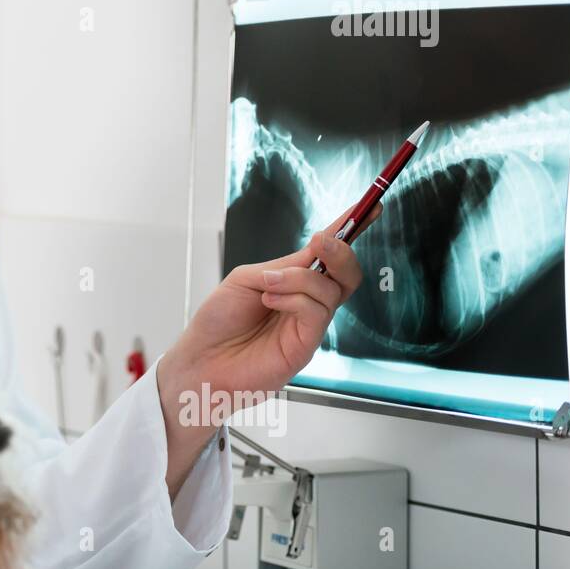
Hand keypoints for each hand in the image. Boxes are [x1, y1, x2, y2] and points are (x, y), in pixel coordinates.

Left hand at [163, 202, 381, 399]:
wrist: (200, 361)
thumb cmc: (217, 323)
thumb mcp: (246, 279)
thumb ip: (281, 265)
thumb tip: (313, 251)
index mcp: (291, 282)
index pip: (327, 255)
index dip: (349, 230)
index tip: (369, 207)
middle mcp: (305, 303)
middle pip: (346, 275)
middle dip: (341, 251)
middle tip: (322, 241)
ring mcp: (307, 326)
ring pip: (330, 290)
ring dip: (299, 278)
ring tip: (267, 284)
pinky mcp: (305, 347)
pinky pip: (317, 313)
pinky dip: (295, 298)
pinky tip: (270, 300)